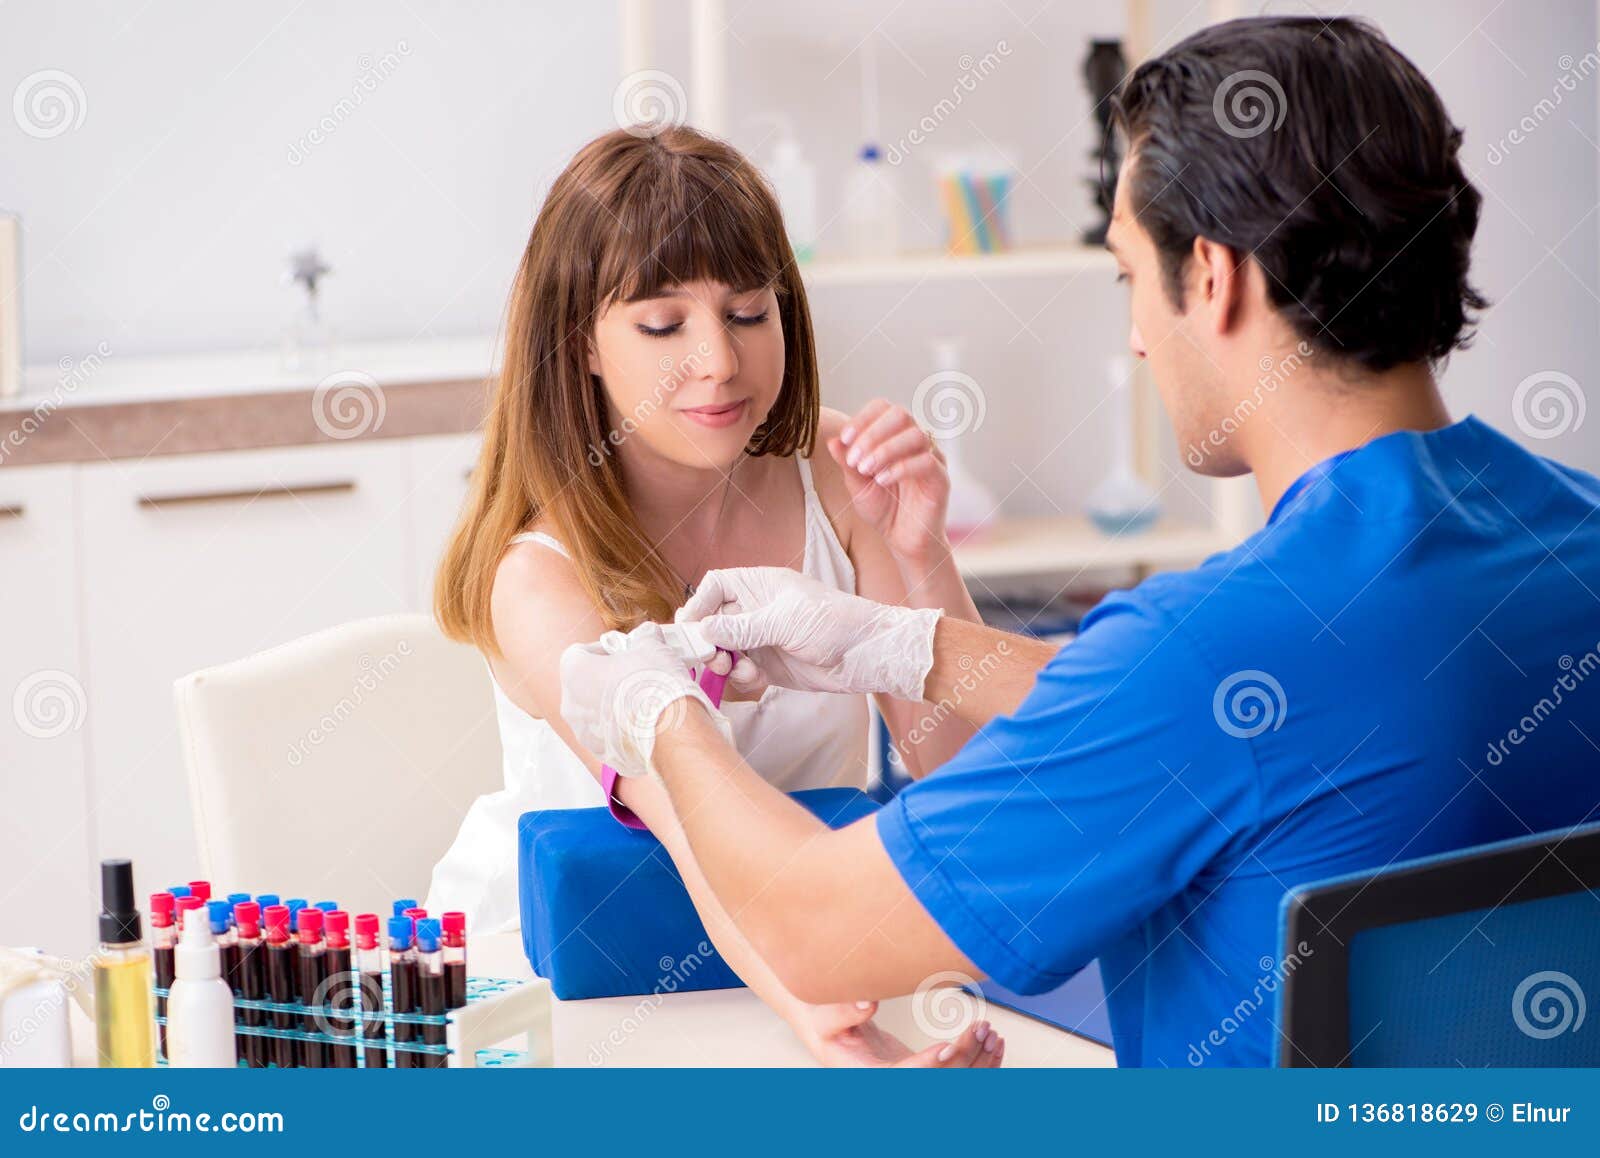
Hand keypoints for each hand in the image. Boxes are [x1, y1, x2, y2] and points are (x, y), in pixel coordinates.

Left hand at [559, 622, 730, 777]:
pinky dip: (623, 729)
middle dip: (608, 678)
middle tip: (635, 673)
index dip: (604, 649)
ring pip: (596, 713)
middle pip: (585, 684)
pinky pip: (609, 736)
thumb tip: (648, 635)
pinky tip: (646, 721)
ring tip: (644, 699)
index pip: (579, 652)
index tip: (623, 651)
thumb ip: (644, 637)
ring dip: (614, 705)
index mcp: (574, 673)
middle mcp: (572, 706)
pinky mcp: (603, 754)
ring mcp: (585, 734)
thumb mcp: (652, 646)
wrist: (673, 732)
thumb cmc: (655, 687)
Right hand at [677, 567, 940, 702]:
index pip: (716, 587)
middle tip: (709, 656)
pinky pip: (740, 672)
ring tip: (733, 668)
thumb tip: (703, 630)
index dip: (699, 604)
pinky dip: (740, 677)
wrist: (866, 654)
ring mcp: (761, 640)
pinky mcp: (769, 666)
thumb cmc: (832, 622)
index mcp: (759, 586)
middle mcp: (755, 611)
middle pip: (713, 622)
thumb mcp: (784, 621)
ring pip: (723, 650)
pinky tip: (754, 678)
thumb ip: (742, 626)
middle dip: (706, 640)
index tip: (689, 628)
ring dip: (722, 661)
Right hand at [800, 1001, 1004, 1067]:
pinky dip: (982, 1065)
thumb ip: (841, 1011)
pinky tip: (995, 1044)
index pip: (906, 1078)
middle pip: (938, 1082)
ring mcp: (913, 1082)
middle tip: (981, 1026)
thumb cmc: (823, 1022)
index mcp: (868, 1076)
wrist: (830, 1033)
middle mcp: (894, 1085)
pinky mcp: (927, 1074)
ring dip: (979, 1063)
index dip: (929, 1066)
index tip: (948, 1045)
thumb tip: (867, 1003)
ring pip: (954, 1082)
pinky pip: (958, 1075)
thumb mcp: (823, 1015)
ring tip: (991, 1032)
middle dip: (964, 1058)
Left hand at [833, 401, 951, 567]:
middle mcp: (916, 442)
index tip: (844, 439)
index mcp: (895, 436)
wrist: (902, 540)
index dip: (862, 418)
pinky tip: (882, 480)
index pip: (883, 408)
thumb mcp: (857, 484)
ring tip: (866, 470)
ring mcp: (932, 458)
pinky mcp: (941, 478)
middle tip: (855, 458)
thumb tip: (831, 440)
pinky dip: (900, 468)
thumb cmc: (883, 509)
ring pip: (915, 435)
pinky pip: (926, 461)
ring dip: (885, 450)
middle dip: (873, 433)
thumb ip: (847, 462)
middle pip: (901, 414)